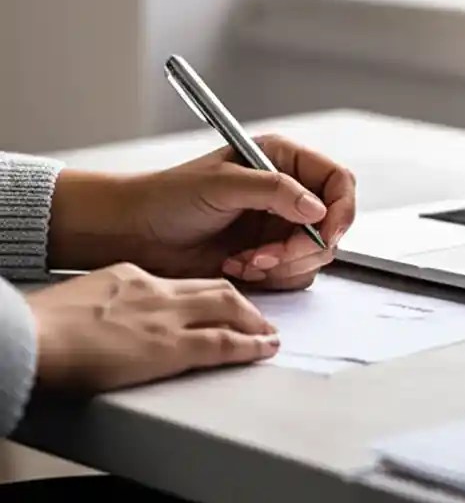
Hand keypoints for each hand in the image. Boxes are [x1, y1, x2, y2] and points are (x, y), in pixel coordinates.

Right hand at [26, 263, 278, 391]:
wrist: (32, 337)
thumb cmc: (43, 326)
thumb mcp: (82, 301)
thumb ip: (106, 305)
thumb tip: (108, 322)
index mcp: (131, 276)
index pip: (183, 282)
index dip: (208, 293)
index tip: (218, 302)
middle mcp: (156, 290)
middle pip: (216, 289)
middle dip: (243, 303)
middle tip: (260, 317)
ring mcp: (166, 317)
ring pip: (229, 308)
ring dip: (256, 322)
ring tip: (270, 334)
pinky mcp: (170, 347)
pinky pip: (224, 343)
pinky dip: (252, 345)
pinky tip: (265, 349)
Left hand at [49, 134, 356, 289]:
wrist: (135, 234)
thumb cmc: (166, 198)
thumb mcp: (221, 184)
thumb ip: (273, 190)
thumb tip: (317, 208)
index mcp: (283, 161)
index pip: (338, 181)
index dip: (341, 209)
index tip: (326, 233)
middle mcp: (289, 192)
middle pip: (333, 224)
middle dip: (303, 246)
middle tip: (268, 254)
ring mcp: (281, 225)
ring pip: (316, 253)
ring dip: (284, 264)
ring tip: (245, 259)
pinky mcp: (271, 254)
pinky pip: (296, 274)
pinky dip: (271, 277)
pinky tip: (238, 265)